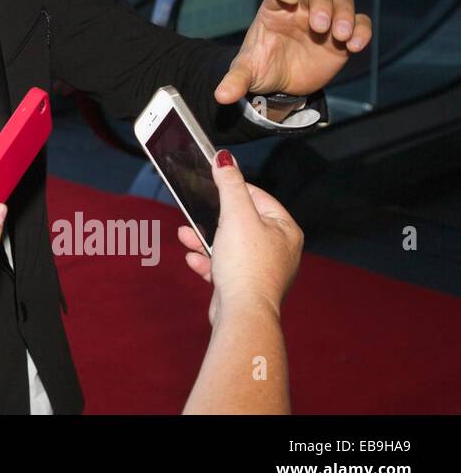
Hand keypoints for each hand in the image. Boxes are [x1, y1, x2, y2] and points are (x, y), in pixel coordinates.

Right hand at [177, 151, 302, 326]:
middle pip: (240, 221)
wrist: (242, 314)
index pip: (258, 196)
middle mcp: (278, 249)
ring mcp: (261, 268)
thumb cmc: (247, 267)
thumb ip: (230, 184)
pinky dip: (207, 262)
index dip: (233, 190)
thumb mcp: (236, 215)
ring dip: (204, 240)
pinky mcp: (244, 285)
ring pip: (228, 244)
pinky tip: (196, 260)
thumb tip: (224, 158)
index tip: (212, 184)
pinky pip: (223, 266)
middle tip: (197, 213)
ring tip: (187, 237)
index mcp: (285, 230)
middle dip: (212, 219)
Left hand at [214, 0, 372, 102]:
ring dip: (345, 13)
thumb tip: (221, 96)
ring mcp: (325, 19)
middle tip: (319, 26)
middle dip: (321, 2)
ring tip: (339, 36)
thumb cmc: (263, 68)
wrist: (283, 84)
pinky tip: (355, 46)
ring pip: (341, 0)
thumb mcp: (247, 74)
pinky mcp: (342, 36)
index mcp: (275, 10)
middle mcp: (301, 9)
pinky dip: (361, 29)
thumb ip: (236, 81)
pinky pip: (360, 22)